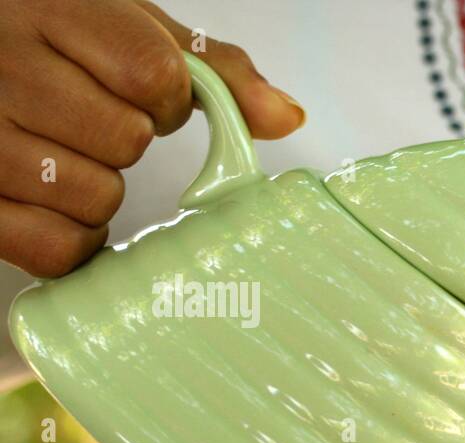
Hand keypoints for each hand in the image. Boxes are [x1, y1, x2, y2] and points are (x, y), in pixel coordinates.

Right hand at [0, 0, 304, 276]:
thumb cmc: (53, 45)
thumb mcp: (128, 31)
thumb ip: (212, 69)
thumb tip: (287, 117)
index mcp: (48, 9)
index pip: (153, 73)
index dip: (170, 99)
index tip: (149, 95)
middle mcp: (1, 66)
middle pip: (126, 140)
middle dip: (130, 142)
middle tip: (95, 125)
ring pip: (94, 197)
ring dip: (99, 192)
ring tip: (68, 157)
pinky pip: (53, 248)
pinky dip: (72, 239)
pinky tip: (57, 203)